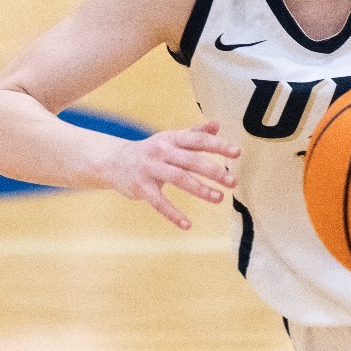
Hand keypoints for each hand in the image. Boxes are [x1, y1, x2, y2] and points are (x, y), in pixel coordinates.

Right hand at [95, 120, 240, 229]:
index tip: (237, 152)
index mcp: (171, 139)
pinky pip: (159, 202)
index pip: (198, 140)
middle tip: (232, 181)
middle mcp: (161, 151)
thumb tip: (217, 125)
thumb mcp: (170, 139)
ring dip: (200, 189)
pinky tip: (187, 225)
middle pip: (191, 160)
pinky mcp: (141, 187)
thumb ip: (194, 133)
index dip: (218, 145)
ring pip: (179, 179)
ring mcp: (150, 169)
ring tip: (219, 198)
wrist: (114, 162)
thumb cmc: (150, 151)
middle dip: (213, 171)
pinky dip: (173, 214)